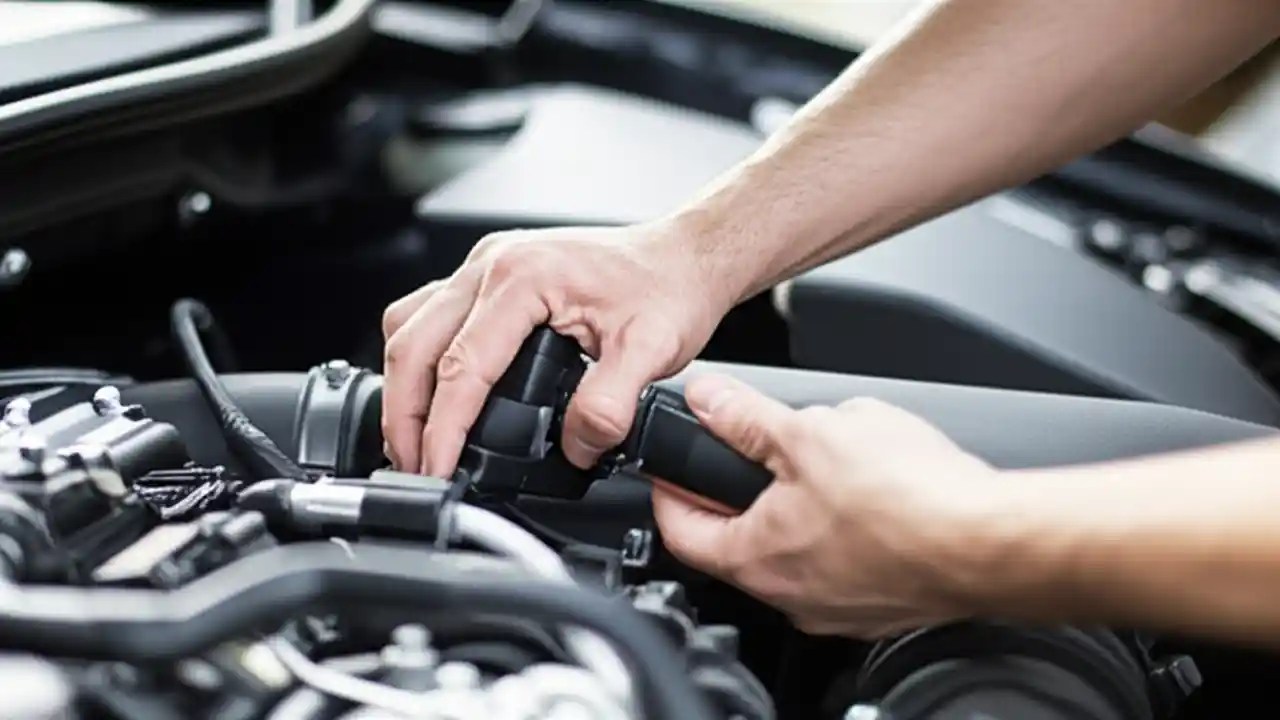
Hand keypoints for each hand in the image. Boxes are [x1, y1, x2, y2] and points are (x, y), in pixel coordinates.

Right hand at [381, 221, 731, 476]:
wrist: (684, 255)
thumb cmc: (669, 286)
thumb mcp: (652, 351)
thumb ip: (609, 407)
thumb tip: (574, 448)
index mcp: (524, 277)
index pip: (461, 365)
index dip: (443, 428)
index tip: (438, 469)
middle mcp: (493, 263)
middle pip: (413, 344)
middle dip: (404, 415)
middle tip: (414, 465)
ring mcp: (486, 264)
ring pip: (410, 326)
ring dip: (405, 386)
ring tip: (414, 437)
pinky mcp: (490, 274)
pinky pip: (429, 314)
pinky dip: (421, 359)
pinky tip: (433, 391)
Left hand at [652, 373, 1001, 638]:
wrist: (991, 541)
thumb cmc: (908, 497)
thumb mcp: (809, 433)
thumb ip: (745, 418)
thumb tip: (707, 399)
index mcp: (756, 560)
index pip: (679, 531)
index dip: (669, 489)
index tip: (672, 464)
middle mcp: (790, 596)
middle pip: (736, 540)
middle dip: (738, 489)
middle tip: (746, 451)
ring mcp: (836, 606)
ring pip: (794, 547)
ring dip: (795, 503)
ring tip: (822, 461)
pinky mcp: (879, 603)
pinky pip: (841, 559)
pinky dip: (839, 525)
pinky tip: (869, 491)